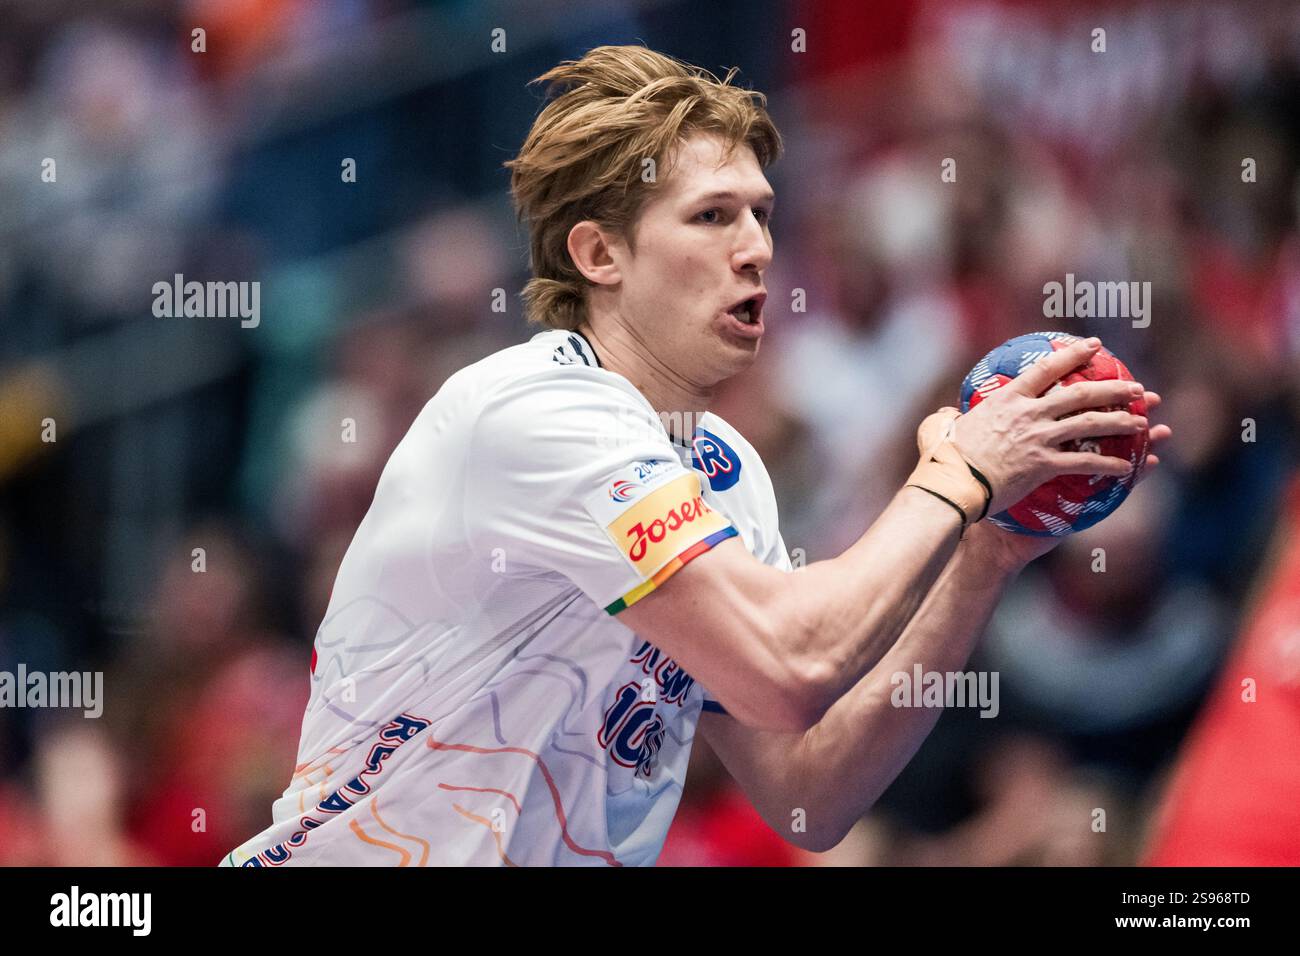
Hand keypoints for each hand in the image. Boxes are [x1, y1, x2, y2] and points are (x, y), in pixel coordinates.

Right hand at [952, 337, 1149, 514]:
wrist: (952, 484)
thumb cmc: (942, 457)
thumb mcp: (938, 428)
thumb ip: (946, 416)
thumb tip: (946, 413)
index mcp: (1007, 399)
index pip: (1047, 368)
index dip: (1074, 354)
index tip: (1095, 346)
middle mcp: (1028, 414)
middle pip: (1081, 393)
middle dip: (1114, 388)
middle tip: (1137, 389)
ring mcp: (1038, 439)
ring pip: (1090, 424)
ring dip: (1121, 422)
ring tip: (1143, 423)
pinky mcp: (1043, 466)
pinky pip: (1085, 463)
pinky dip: (1109, 465)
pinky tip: (1127, 468)